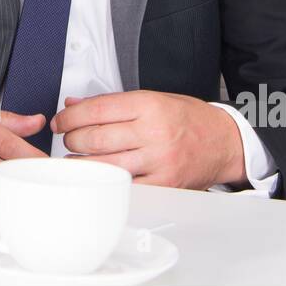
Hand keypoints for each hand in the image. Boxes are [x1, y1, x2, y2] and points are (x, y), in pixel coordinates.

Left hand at [50, 91, 246, 189]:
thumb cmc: (188, 119)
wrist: (224, 142)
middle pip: (95, 137)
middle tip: (69, 138)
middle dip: (72, 139)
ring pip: (106, 164)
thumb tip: (74, 105)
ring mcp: (159, 160)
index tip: (60, 121)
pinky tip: (97, 177)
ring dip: (82, 163)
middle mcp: (154, 131)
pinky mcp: (164, 184)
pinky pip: (125, 186)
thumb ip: (112, 103)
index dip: (70, 116)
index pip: (97, 109)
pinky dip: (106, 182)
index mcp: (149, 105)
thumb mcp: (153, 99)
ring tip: (76, 158)